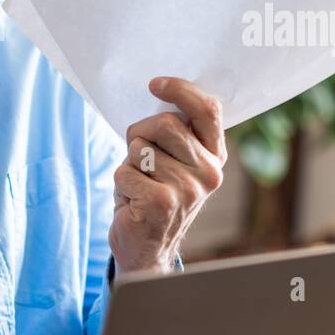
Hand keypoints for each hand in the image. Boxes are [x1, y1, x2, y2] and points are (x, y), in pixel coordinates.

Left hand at [110, 76, 226, 274]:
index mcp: (214, 157)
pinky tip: (133, 203)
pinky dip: (120, 185)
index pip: (207, 110)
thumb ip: (171, 136)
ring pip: (140, 149)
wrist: (146, 250)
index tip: (155, 84)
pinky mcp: (162, 202)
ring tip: (139, 187)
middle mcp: (209, 173)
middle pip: (164, 123)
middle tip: (137, 158)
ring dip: (129, 166)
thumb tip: (155, 95)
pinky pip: (124, 172)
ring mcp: (188, 189)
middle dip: (139, 134)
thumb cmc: (151, 197)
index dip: (181, 90)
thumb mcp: (168, 163)